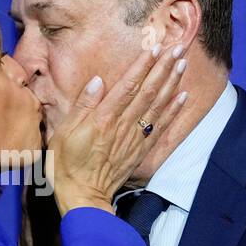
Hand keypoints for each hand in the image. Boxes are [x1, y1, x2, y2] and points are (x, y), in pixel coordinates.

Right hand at [46, 44, 187, 215]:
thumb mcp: (63, 133)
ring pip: (157, 106)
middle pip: (147, 92)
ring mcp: (134, 139)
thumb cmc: (66, 165)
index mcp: (103, 119)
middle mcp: (123, 126)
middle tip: (177, 48)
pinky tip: (182, 97)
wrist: (82, 197)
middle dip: (163, 68)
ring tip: (183, 65)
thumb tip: (98, 81)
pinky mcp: (140, 151)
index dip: (142, 66)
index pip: (127, 86)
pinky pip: (160, 127)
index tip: (154, 47)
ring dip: (172, 84)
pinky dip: (173, 111)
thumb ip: (82, 106)